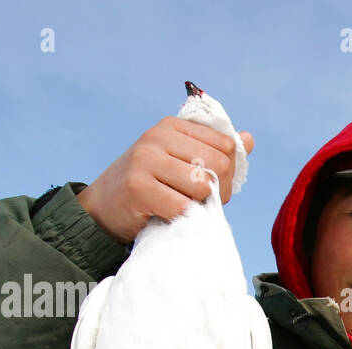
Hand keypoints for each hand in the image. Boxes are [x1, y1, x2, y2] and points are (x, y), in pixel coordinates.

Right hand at [76, 117, 253, 243]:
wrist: (103, 208)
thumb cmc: (150, 186)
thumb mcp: (180, 162)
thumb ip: (214, 151)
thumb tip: (248, 139)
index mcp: (172, 126)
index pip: (226, 145)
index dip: (227, 172)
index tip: (210, 184)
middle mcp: (157, 137)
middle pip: (219, 165)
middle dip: (218, 191)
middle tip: (199, 202)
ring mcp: (145, 159)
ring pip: (202, 186)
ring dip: (198, 205)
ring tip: (180, 206)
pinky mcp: (138, 186)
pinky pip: (182, 207)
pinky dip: (181, 218)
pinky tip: (165, 214)